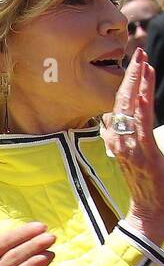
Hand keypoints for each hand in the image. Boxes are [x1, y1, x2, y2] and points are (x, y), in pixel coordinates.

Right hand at [102, 48, 163, 242]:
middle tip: (138, 53)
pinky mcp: (142, 154)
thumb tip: (115, 120)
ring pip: (129, 109)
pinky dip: (142, 104)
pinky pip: (140, 124)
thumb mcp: (135, 158)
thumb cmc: (147, 187)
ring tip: (143, 62)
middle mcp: (119, 143)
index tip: (136, 65)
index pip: (119, 107)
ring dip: (136, 84)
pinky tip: (146, 88)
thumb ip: (125, 139)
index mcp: (117, 142)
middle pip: (121, 103)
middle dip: (130, 76)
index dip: (127, 85)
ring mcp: (129, 148)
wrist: (150, 212)